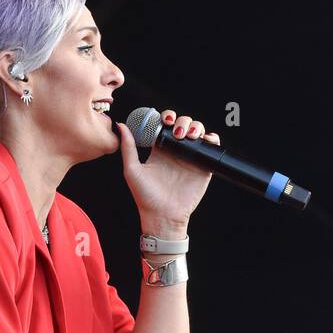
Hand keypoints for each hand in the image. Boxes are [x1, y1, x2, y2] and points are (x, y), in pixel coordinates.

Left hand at [117, 109, 220, 237]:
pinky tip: (204, 139)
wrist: (163, 216)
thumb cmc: (145, 197)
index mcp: (160, 150)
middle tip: (177, 131)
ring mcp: (191, 158)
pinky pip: (211, 147)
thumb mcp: (132, 170)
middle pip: (184, 125)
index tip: (165, 119)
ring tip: (189, 135)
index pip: (166, 125)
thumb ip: (128, 147)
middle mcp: (176, 152)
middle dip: (183, 121)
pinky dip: (211, 138)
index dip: (167, 117)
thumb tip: (121, 125)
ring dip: (196, 127)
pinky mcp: (203, 167)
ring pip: (198, 132)